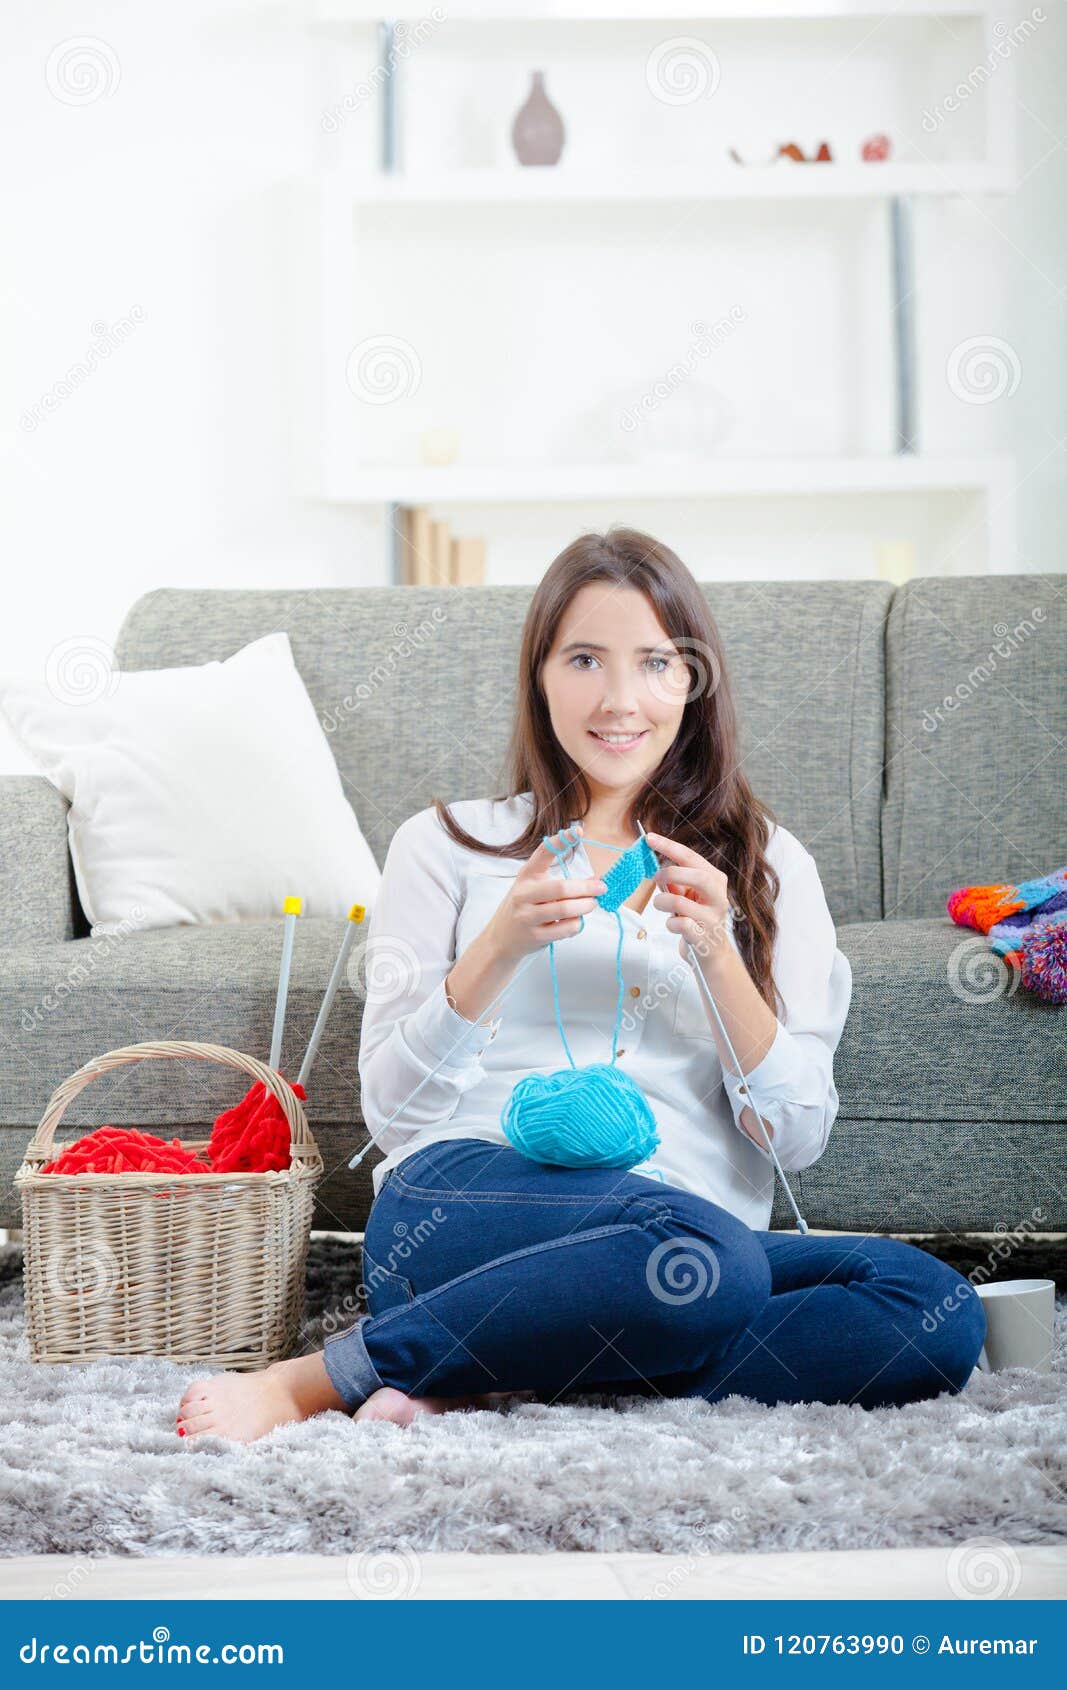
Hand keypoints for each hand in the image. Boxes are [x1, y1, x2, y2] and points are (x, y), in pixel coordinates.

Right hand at [486, 823, 607, 965]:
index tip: (577, 832)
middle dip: (587, 888)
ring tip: (591, 904)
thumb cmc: (523, 908)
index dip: (561, 840)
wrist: (499, 939)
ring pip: (566, 909)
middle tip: (601, 888)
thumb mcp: (535, 889)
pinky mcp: (535, 936)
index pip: (543, 852)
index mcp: (526, 876)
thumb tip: (595, 881)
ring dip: (585, 906)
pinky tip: (575, 921)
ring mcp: (527, 916)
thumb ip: (561, 883)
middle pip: (562, 887)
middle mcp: (523, 894)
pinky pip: (566, 928)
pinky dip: (577, 924)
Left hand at [644, 829, 732, 965]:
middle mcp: (718, 897)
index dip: (669, 846)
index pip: (692, 857)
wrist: (711, 954)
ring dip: (663, 902)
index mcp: (715, 880)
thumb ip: (675, 881)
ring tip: (661, 905)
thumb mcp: (687, 895)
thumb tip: (655, 864)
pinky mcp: (703, 937)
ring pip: (682, 902)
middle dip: (671, 873)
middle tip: (656, 878)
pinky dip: (670, 923)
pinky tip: (673, 924)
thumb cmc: (697, 919)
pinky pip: (680, 924)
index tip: (649, 838)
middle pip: (698, 875)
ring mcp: (712, 918)